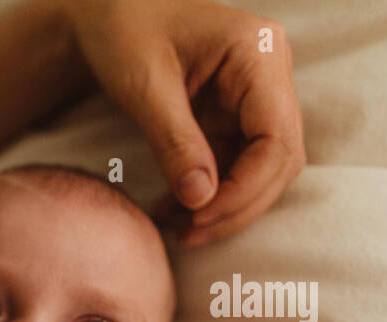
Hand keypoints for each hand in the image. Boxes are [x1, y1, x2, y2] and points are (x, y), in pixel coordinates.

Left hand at [61, 0, 305, 245]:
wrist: (107, 11)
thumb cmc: (123, 31)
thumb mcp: (144, 86)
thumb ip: (175, 141)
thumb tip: (200, 201)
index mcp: (257, 53)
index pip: (277, 138)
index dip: (245, 189)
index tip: (200, 216)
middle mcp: (269, 74)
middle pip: (280, 159)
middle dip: (238, 205)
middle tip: (188, 234)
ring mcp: (256, 96)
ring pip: (262, 169)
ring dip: (223, 206)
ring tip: (176, 228)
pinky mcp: (235, 115)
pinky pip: (236, 165)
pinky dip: (208, 193)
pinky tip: (172, 211)